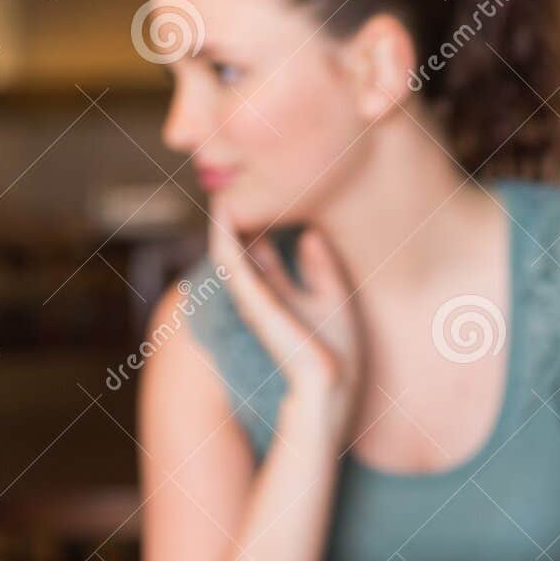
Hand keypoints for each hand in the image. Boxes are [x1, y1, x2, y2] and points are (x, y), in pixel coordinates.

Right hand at [207, 202, 362, 443]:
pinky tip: (224, 210)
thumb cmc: (337, 348)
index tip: (262, 185)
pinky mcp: (253, 303)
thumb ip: (319, 267)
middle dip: (236, 214)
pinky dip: (225, 235)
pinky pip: (231, 263)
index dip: (258, 218)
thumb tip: (312, 232)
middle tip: (234, 176)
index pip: (259, 248)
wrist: (335, 384)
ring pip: (227, 251)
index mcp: (277, 292)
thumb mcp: (332, 295)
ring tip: (222, 185)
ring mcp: (252, 299)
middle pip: (240, 246)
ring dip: (224, 219)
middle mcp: (258, 294)